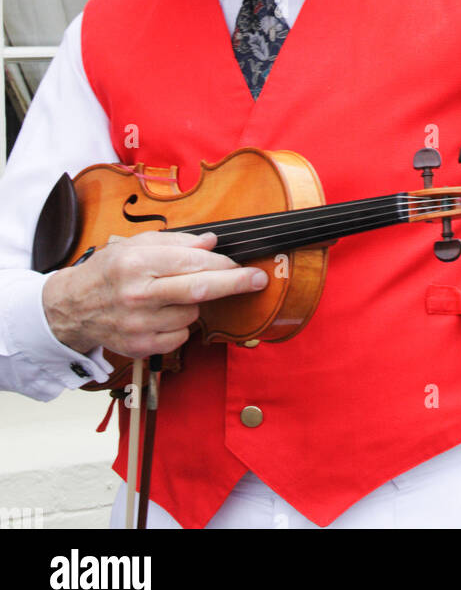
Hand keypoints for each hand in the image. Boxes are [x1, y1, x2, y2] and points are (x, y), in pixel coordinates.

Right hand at [41, 230, 266, 359]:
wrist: (73, 308)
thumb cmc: (108, 271)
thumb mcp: (135, 244)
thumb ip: (176, 242)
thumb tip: (212, 243)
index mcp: (136, 263)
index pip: (190, 263)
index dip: (223, 264)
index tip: (245, 265)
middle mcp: (138, 295)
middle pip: (198, 290)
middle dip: (234, 284)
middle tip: (258, 279)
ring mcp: (139, 325)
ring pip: (192, 314)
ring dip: (196, 303)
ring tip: (173, 294)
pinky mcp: (141, 347)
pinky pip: (180, 336)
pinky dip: (182, 325)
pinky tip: (164, 313)